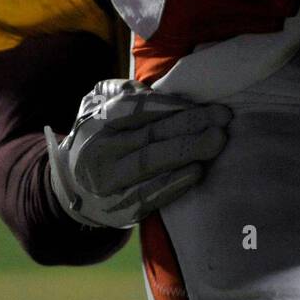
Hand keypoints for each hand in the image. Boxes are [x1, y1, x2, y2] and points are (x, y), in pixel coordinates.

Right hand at [45, 80, 229, 229]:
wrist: (76, 188)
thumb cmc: (100, 137)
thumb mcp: (98, 106)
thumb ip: (122, 91)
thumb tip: (155, 89)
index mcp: (95, 123)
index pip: (134, 109)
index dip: (170, 105)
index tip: (200, 103)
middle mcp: (98, 154)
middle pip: (149, 136)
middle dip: (189, 125)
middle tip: (222, 117)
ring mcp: (108, 185)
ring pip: (150, 164)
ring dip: (187, 152)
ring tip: (217, 140)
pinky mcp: (120, 210)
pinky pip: (150, 195)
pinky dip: (175, 183)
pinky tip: (198, 171)